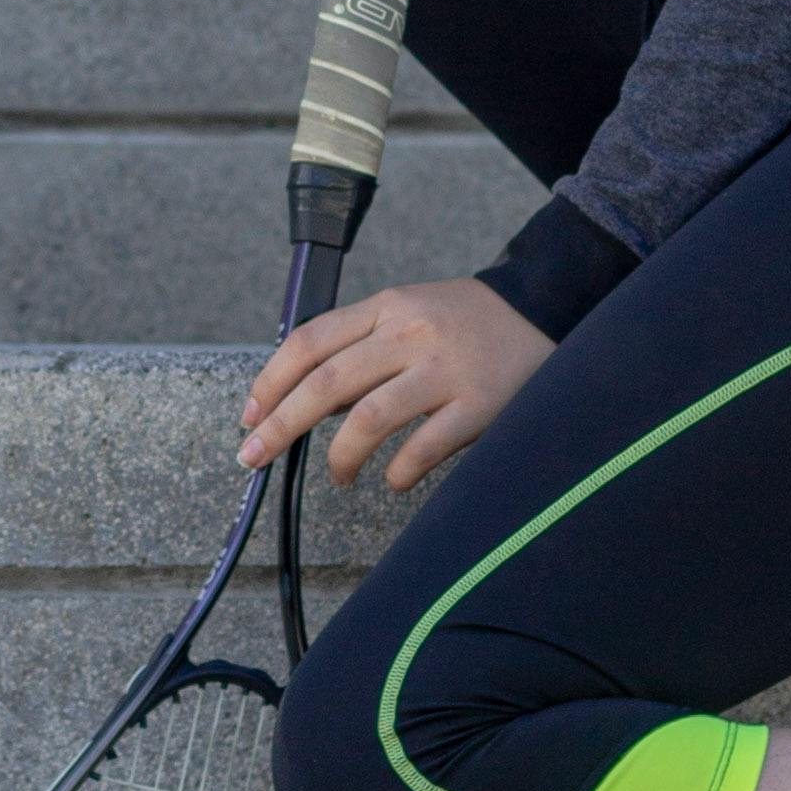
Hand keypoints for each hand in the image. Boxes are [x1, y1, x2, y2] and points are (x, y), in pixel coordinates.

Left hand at [239, 277, 553, 495]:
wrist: (541, 310)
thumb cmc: (462, 322)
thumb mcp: (406, 315)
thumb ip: (359, 348)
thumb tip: (303, 401)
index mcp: (386, 309)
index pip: (310, 342)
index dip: (270, 382)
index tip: (249, 416)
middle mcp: (410, 335)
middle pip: (327, 384)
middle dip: (280, 425)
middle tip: (254, 457)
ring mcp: (444, 370)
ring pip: (369, 419)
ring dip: (340, 457)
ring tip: (339, 476)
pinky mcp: (478, 405)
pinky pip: (423, 449)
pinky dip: (399, 473)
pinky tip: (395, 481)